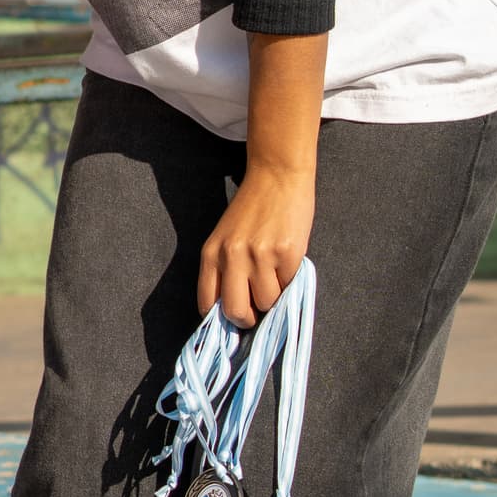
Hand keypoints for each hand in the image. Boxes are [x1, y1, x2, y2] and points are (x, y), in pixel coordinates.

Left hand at [197, 165, 315, 327]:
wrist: (276, 177)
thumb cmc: (253, 209)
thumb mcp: (226, 239)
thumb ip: (225, 270)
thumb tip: (234, 309)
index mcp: (211, 254)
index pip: (207, 304)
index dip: (222, 319)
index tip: (235, 318)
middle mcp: (231, 256)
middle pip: (235, 312)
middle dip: (248, 319)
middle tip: (258, 310)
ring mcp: (259, 256)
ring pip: (266, 302)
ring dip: (273, 296)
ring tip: (275, 274)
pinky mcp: (285, 253)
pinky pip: (288, 286)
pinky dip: (289, 281)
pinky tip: (287, 261)